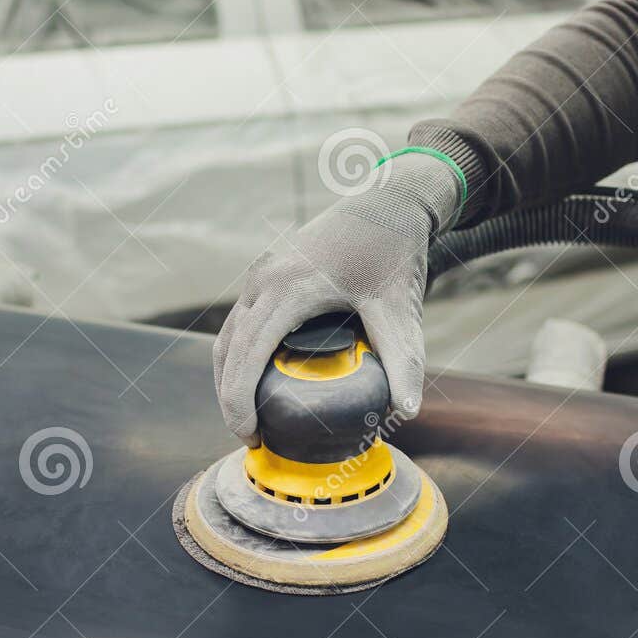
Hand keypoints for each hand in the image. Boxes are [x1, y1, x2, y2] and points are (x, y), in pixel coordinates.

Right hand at [212, 152, 463, 444]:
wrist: (389, 201)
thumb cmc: (395, 251)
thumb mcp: (401, 309)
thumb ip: (404, 360)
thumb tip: (409, 411)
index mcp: (289, 287)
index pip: (247, 353)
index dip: (238, 399)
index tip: (249, 434)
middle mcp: (264, 278)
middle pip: (228, 348)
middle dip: (229, 397)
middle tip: (251, 437)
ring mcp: (260, 273)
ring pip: (228, 334)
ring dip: (229, 376)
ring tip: (249, 415)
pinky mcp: (265, 272)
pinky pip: (240, 320)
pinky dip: (239, 354)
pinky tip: (257, 380)